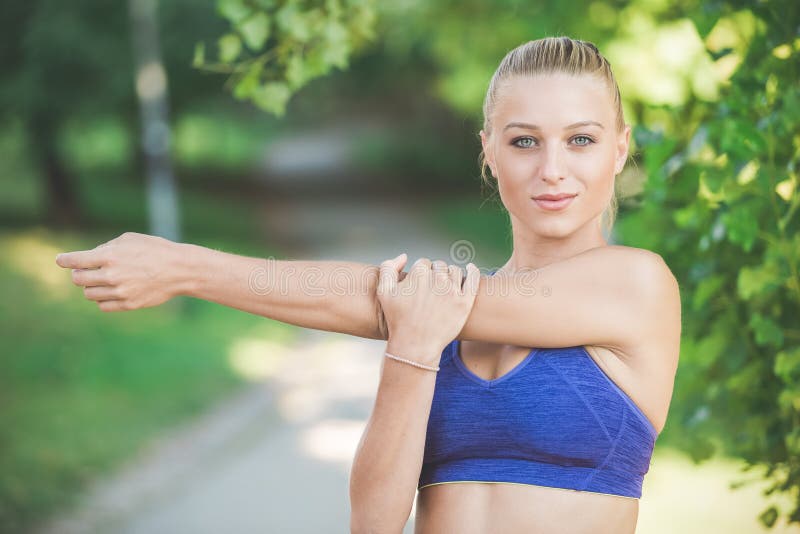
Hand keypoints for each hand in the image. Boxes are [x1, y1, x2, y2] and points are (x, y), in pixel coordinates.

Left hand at [55, 231, 186, 311]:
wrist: (180, 270)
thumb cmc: (156, 249)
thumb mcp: (130, 239)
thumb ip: (107, 247)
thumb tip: (90, 258)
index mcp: (110, 256)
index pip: (75, 261)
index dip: (64, 260)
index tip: (60, 260)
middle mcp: (112, 275)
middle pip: (78, 280)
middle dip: (79, 275)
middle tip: (86, 271)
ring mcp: (120, 292)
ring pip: (89, 295)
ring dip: (91, 288)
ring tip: (103, 281)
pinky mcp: (128, 304)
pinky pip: (103, 306)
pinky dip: (102, 299)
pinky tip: (111, 291)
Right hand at [377, 254, 480, 363]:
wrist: (415, 345)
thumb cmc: (398, 320)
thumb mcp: (384, 292)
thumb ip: (388, 268)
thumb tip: (404, 255)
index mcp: (419, 273)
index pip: (424, 263)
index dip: (421, 274)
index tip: (420, 287)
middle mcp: (437, 278)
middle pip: (439, 266)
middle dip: (435, 275)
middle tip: (431, 291)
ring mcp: (452, 290)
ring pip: (455, 271)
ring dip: (450, 275)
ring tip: (444, 289)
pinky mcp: (465, 301)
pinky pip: (473, 278)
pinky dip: (473, 271)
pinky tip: (470, 268)